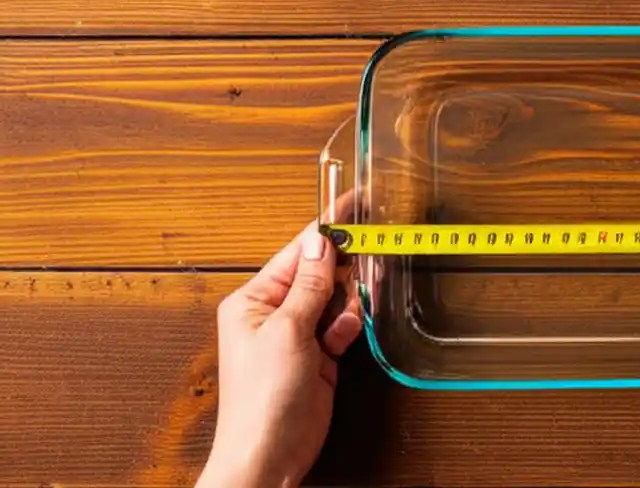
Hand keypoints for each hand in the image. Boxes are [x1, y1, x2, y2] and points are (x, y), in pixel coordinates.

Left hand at [197, 210, 362, 487]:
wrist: (269, 455)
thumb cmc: (263, 401)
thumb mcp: (287, 332)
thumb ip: (309, 285)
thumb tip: (321, 241)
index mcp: (254, 299)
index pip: (298, 250)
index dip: (328, 225)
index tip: (354, 201)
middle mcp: (274, 312)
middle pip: (321, 271)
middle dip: (344, 273)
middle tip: (366, 267)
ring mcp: (297, 334)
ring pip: (337, 297)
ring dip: (346, 307)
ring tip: (337, 332)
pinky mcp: (317, 355)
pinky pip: (342, 324)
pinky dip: (348, 328)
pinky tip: (341, 344)